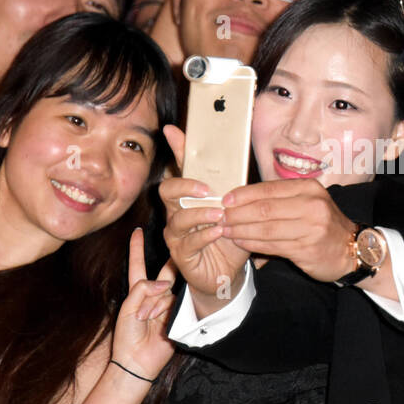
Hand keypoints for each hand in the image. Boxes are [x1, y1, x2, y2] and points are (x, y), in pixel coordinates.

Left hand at [109, 229, 175, 381]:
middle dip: (169, 264)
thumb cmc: (127, 335)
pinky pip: (172, 303)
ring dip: (154, 304)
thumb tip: (165, 284)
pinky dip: (162, 311)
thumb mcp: (128, 307)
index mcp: (137, 291)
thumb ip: (143, 289)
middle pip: (163, 273)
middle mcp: (153, 295)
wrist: (136, 360)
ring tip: (147, 319)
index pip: (138, 264)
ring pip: (166, 290)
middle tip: (179, 248)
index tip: (138, 230)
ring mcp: (166, 305)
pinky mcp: (176, 315)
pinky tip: (158, 322)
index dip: (137, 248)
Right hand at [157, 125, 250, 303]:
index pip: (179, 167)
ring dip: (200, 214)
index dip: (175, 149)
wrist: (226, 271)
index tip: (173, 131)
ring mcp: (176, 234)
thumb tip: (236, 159)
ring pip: (178, 218)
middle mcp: (177, 212)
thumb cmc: (229, 236)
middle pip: (167, 190)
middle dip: (184, 186)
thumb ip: (232, 186)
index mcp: (189, 196)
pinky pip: (188, 242)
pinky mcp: (181, 254)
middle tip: (206, 189)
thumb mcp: (234, 208)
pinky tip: (218, 232)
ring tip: (219, 214)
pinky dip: (204, 236)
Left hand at [221, 180, 356, 282]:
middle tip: (220, 217)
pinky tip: (240, 241)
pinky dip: (252, 243)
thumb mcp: (308, 202)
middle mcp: (312, 205)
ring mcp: (311, 228)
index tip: (225, 200)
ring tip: (225, 230)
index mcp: (309, 189)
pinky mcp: (306, 249)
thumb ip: (280, 198)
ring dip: (241, 229)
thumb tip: (241, 198)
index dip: (243, 195)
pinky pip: (272, 245)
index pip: (268, 189)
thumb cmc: (322, 224)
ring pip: (266, 228)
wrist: (351, 249)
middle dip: (237, 213)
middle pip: (264, 208)